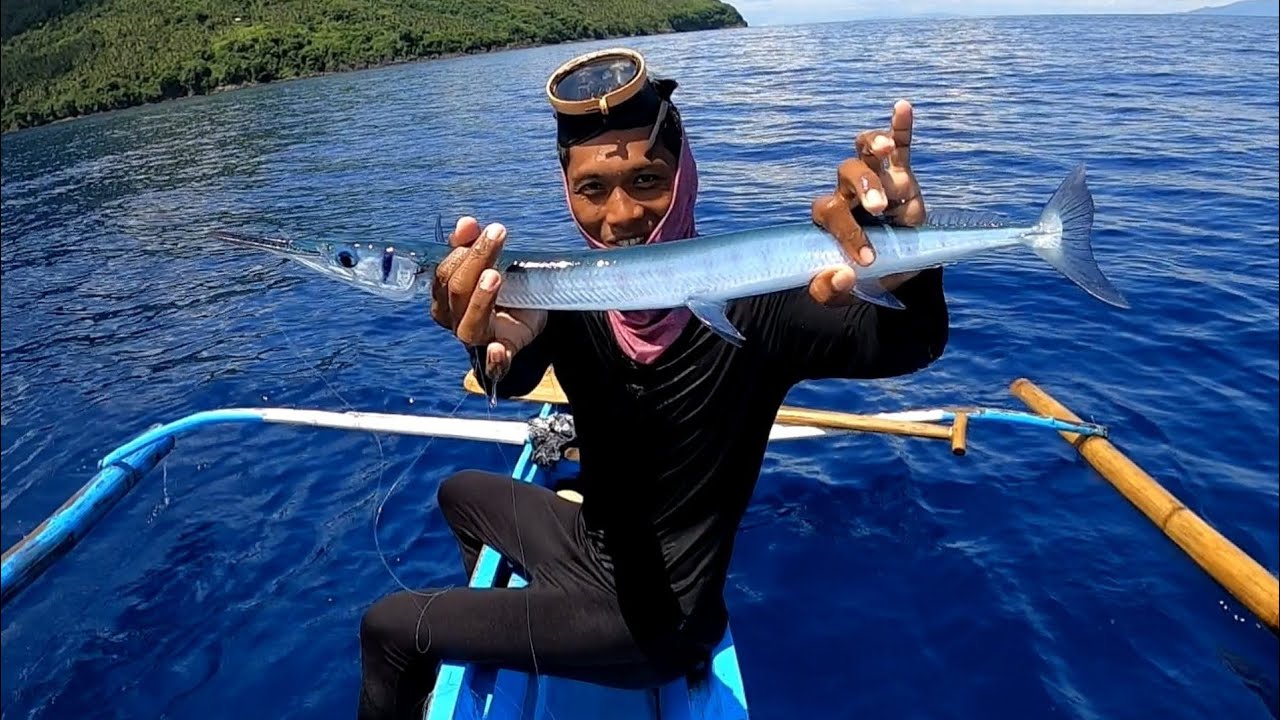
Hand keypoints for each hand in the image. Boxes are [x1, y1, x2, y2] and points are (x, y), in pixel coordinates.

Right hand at [430, 217, 546, 379]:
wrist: (527, 317)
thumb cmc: (502, 288)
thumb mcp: (489, 263)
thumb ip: (472, 245)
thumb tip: (465, 223)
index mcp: (445, 296)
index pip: (445, 273)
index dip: (464, 251)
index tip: (490, 231)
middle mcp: (454, 319)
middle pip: (456, 292)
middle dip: (475, 262)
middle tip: (498, 237)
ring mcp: (477, 339)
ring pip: (469, 324)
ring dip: (480, 300)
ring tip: (495, 276)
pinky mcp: (500, 357)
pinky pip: (493, 365)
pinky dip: (495, 360)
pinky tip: (498, 349)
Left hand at [808, 99, 927, 304]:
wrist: (891, 271)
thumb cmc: (861, 276)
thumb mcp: (839, 293)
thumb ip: (830, 290)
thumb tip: (842, 275)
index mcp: (830, 215)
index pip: (830, 211)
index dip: (847, 232)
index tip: (868, 260)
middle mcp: (849, 191)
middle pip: (847, 174)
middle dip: (864, 189)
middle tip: (878, 210)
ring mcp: (876, 179)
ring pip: (867, 153)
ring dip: (875, 146)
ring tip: (884, 150)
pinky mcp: (901, 174)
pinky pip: (900, 146)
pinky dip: (900, 126)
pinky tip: (902, 106)